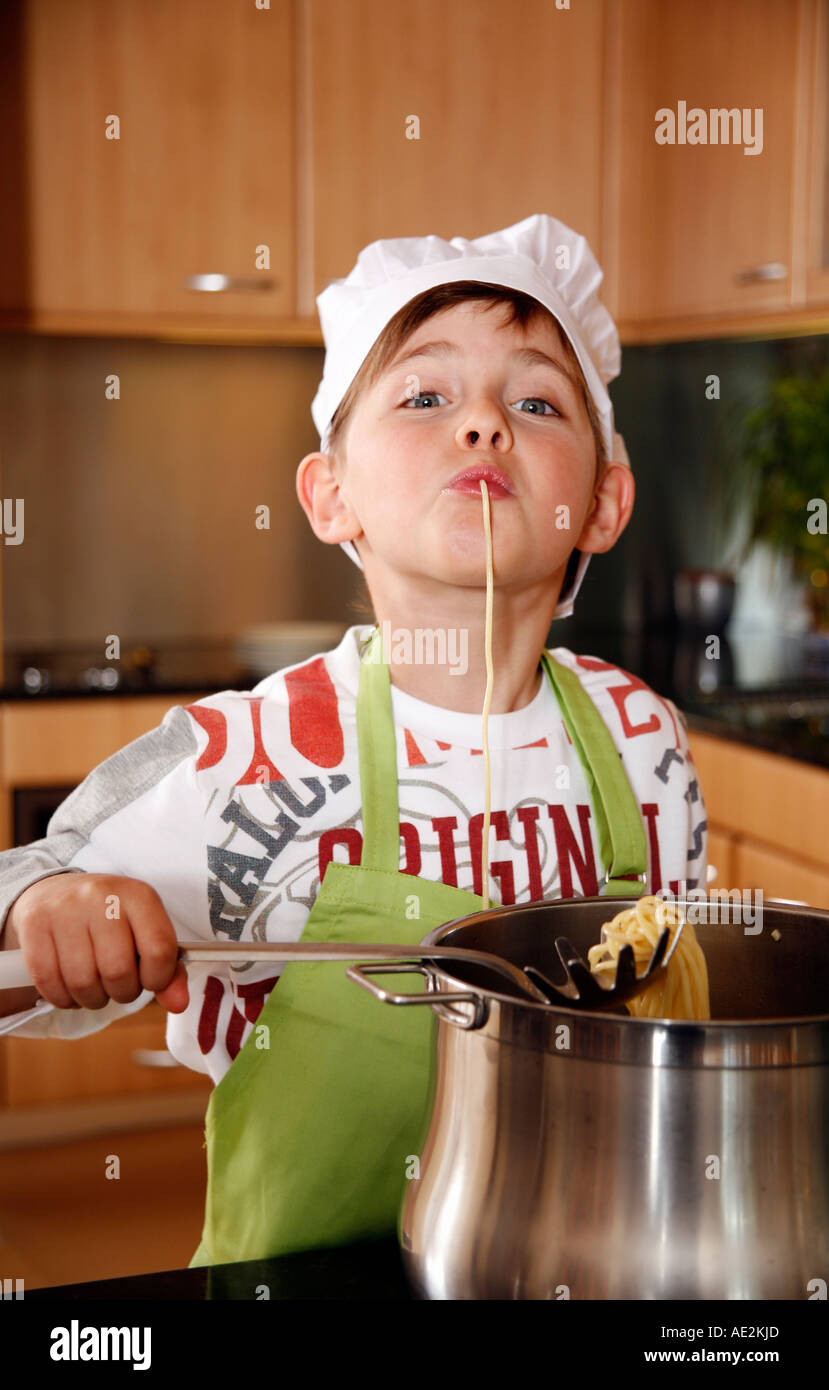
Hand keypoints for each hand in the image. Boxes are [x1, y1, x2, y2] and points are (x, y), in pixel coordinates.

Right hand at [3, 874, 188, 1013]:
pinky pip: (49, 982)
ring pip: (82, 982)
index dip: (157, 978)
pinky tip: (69, 988)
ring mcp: (64, 908)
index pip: (159, 949)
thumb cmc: (109, 921)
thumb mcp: (143, 932)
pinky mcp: (34, 923)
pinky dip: (63, 998)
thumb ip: (168, 969)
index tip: (149, 980)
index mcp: (138, 895)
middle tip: (118, 985)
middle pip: (118, 971)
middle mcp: (101, 895)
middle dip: (122, 992)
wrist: (55, 892)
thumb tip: (178, 1004)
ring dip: (92, 999)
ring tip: (95, 987)